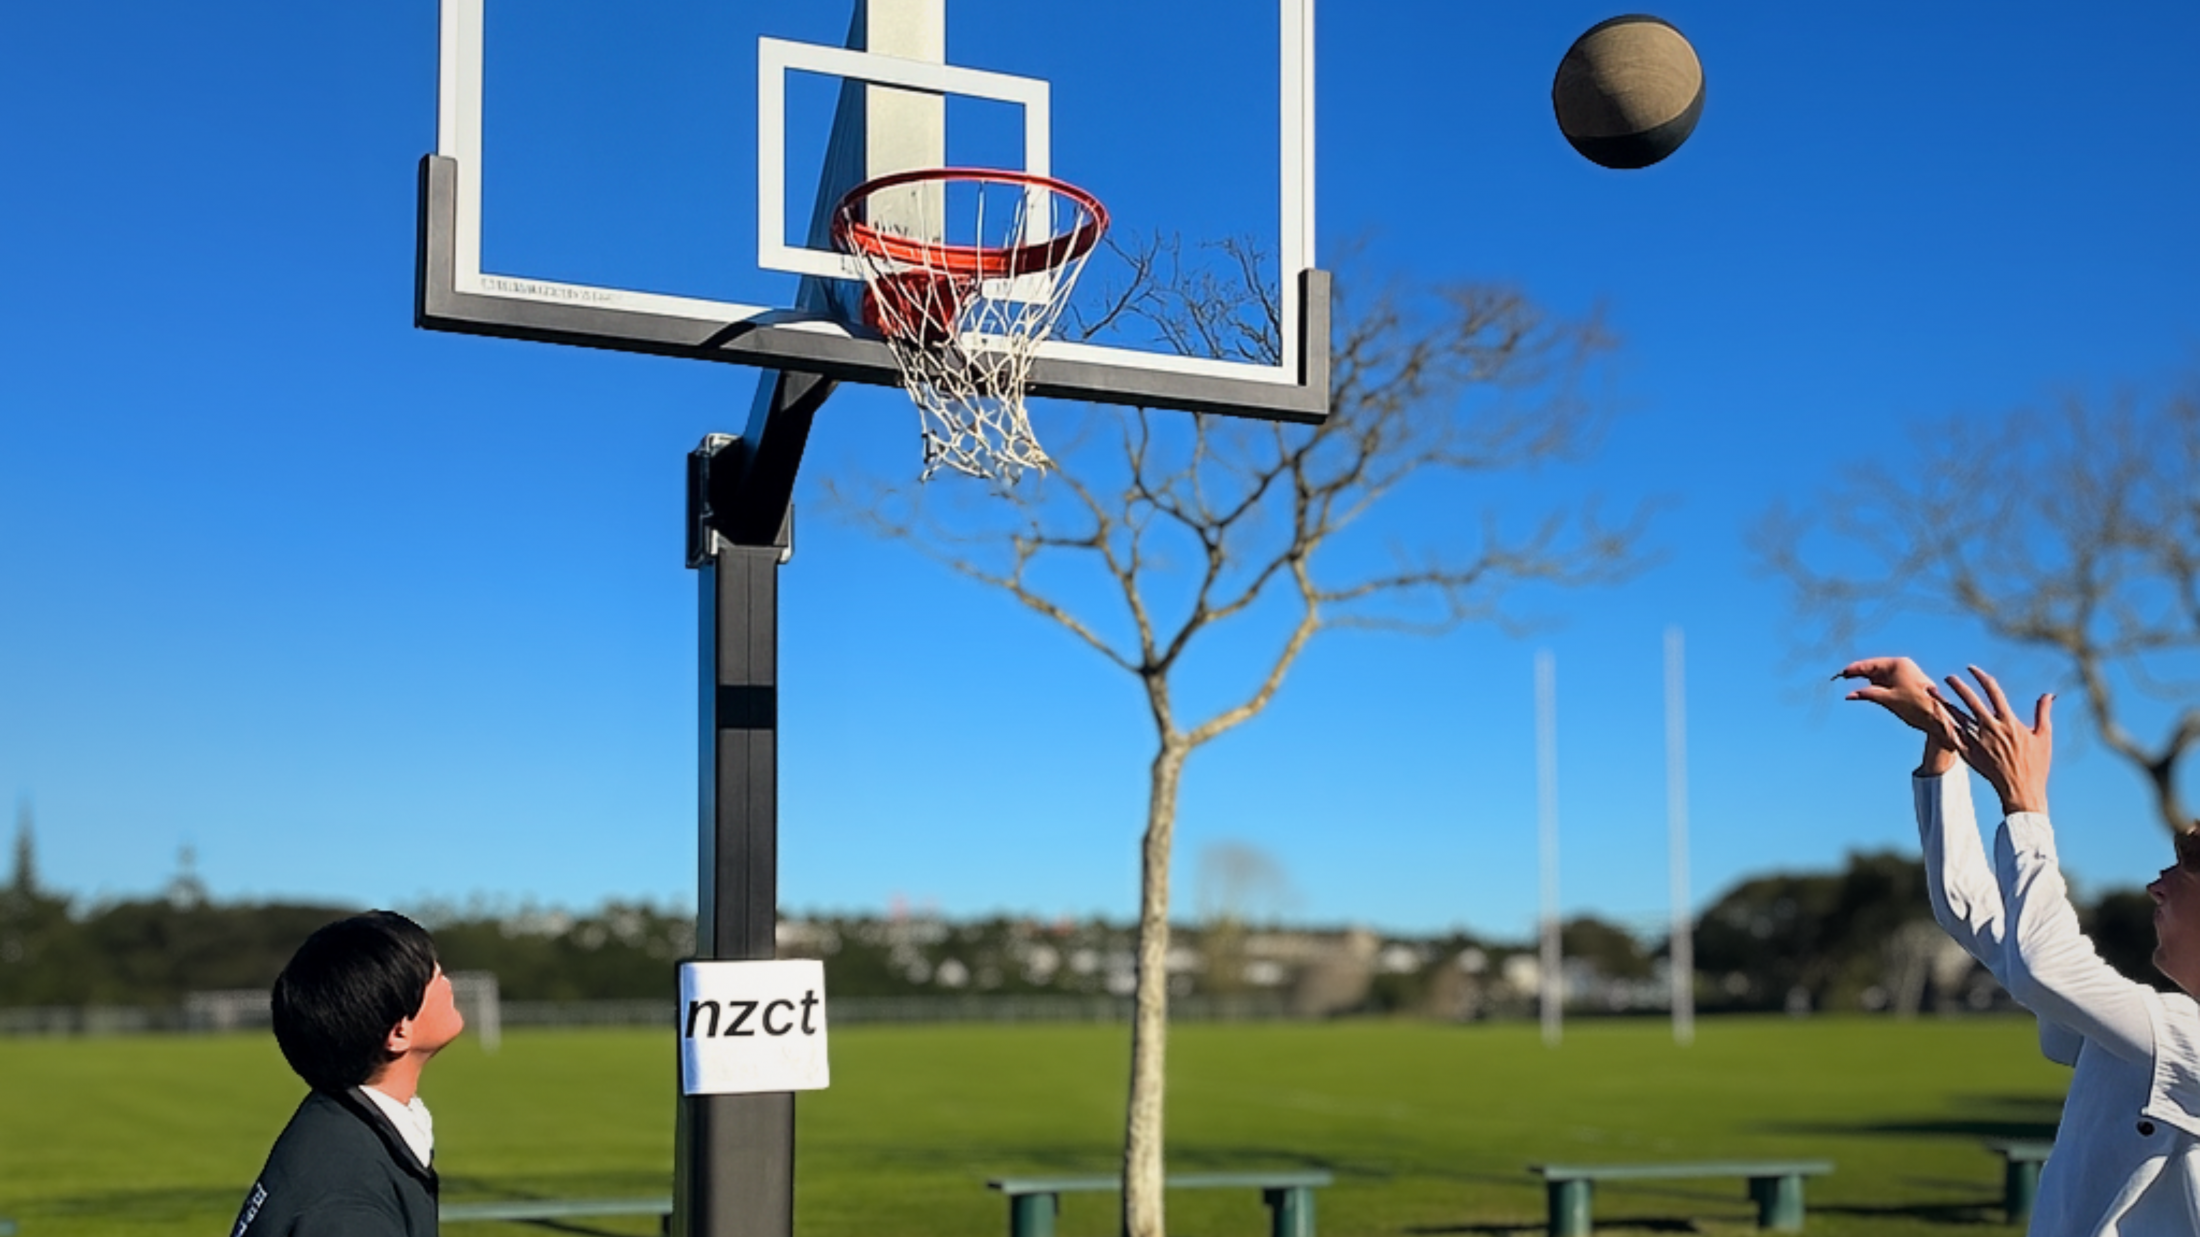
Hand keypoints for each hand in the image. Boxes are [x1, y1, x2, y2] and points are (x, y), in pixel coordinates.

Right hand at [1834, 657, 1966, 756]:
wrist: (1939, 717)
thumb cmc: (1915, 706)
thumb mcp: (1887, 699)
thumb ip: (1867, 694)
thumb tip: (1850, 695)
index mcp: (1897, 665)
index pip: (1870, 664)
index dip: (1855, 669)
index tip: (1842, 673)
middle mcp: (1903, 666)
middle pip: (1876, 667)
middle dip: (1861, 673)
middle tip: (1844, 677)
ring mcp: (1907, 674)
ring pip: (1882, 675)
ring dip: (1869, 681)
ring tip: (1856, 687)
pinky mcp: (1910, 683)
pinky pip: (1889, 681)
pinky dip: (1878, 686)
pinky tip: (1870, 691)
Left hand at [1937, 665, 2052, 815]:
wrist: (2021, 790)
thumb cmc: (2036, 764)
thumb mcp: (2043, 736)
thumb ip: (2043, 712)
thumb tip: (2049, 694)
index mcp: (2009, 722)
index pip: (1993, 692)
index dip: (1981, 677)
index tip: (1971, 668)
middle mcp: (1991, 729)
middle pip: (1971, 702)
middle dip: (1958, 687)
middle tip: (1948, 677)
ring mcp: (1978, 742)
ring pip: (1957, 717)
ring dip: (1944, 703)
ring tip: (1931, 692)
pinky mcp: (1969, 754)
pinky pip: (1952, 737)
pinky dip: (1943, 725)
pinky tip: (1933, 716)